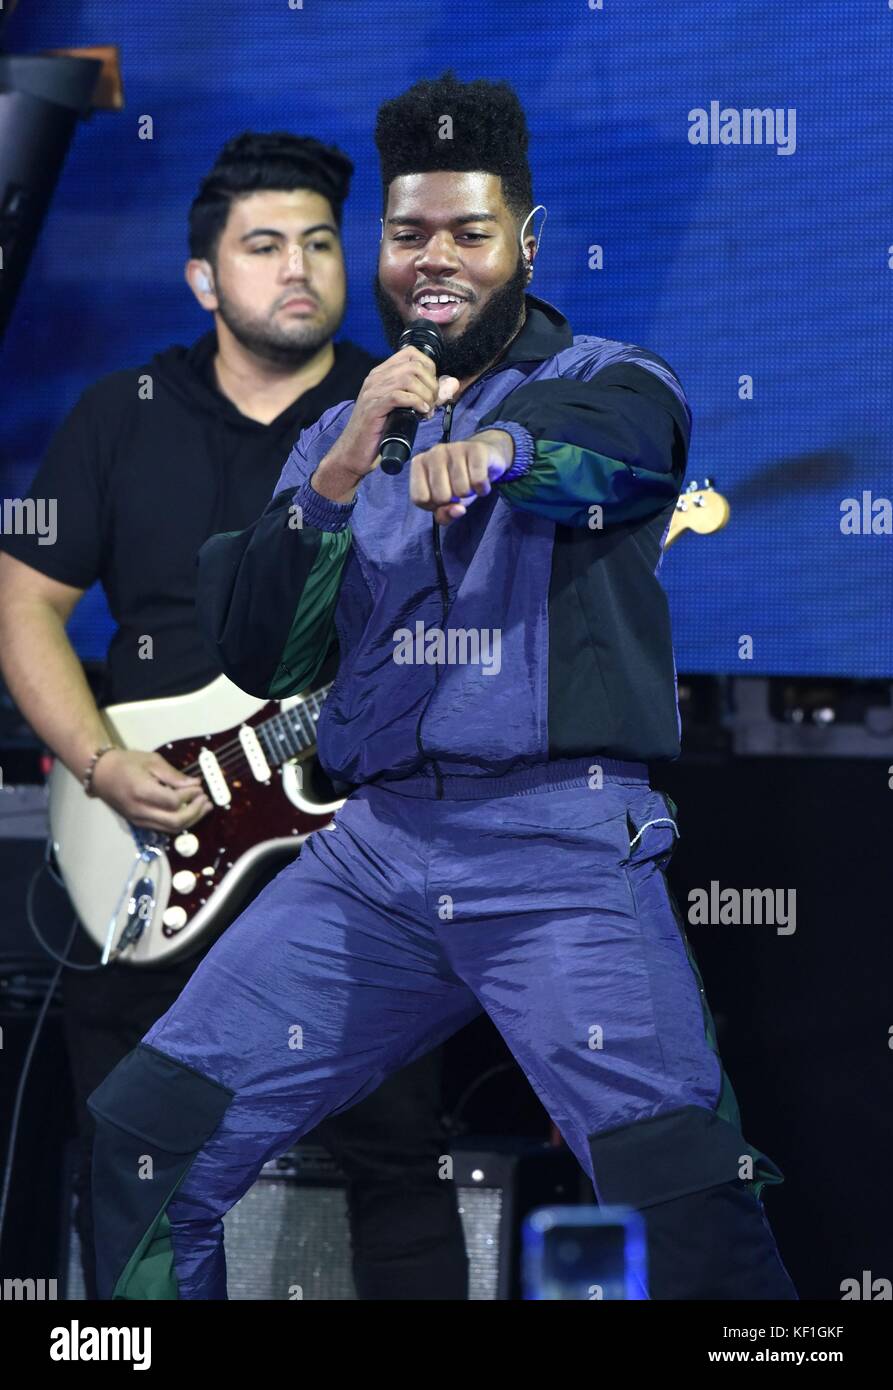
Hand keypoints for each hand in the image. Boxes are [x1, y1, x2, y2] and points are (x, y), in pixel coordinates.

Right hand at [90, 748, 212, 832]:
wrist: (101, 774)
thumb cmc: (126, 763)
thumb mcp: (151, 761)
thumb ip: (173, 775)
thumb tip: (195, 784)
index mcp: (142, 792)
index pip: (174, 802)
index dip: (191, 796)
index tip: (200, 786)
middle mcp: (140, 811)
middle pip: (175, 821)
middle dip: (195, 812)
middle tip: (206, 800)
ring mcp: (139, 820)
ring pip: (171, 829)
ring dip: (191, 820)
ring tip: (204, 808)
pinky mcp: (139, 824)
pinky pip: (163, 828)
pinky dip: (179, 822)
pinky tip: (189, 812)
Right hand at [314, 345, 459, 498]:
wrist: (353, 453)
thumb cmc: (380, 433)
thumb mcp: (405, 410)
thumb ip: (428, 395)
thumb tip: (453, 384)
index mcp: (382, 373)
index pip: (411, 353)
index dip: (430, 368)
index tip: (433, 389)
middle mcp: (376, 378)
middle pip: (414, 365)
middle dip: (431, 384)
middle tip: (433, 404)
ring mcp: (372, 391)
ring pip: (408, 378)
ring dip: (425, 394)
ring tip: (427, 411)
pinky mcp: (372, 407)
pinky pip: (398, 395)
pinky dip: (415, 402)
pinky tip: (421, 413)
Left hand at [409, 429, 514, 525]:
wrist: (485, 457)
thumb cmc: (459, 480)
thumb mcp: (447, 501)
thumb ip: (444, 514)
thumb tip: (457, 511)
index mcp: (419, 463)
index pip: (420, 499)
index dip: (434, 505)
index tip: (442, 496)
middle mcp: (434, 452)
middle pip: (441, 497)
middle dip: (454, 500)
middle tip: (458, 488)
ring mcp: (455, 448)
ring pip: (461, 490)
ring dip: (470, 493)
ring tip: (469, 482)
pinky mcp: (476, 449)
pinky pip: (478, 481)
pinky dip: (482, 488)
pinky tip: (480, 481)